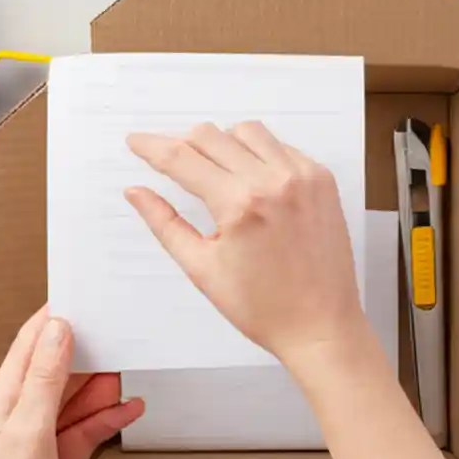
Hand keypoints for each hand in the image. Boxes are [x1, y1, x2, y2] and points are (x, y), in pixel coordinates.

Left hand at [0, 308, 144, 458]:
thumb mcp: (29, 431)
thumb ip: (46, 379)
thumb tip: (57, 331)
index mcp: (4, 397)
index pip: (32, 342)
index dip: (57, 317)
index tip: (86, 297)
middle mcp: (22, 412)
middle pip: (59, 366)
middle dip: (89, 350)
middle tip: (120, 333)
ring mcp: (42, 436)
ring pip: (78, 397)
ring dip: (103, 386)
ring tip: (129, 370)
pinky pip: (88, 428)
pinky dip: (109, 418)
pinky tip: (129, 410)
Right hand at [125, 121, 366, 363]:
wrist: (321, 326)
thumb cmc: (264, 308)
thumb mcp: (202, 268)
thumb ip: (165, 223)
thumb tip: (136, 192)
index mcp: (239, 204)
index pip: (181, 158)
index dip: (151, 146)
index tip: (137, 141)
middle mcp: (273, 181)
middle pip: (211, 136)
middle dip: (183, 143)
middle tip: (170, 160)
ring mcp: (303, 176)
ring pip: (247, 131)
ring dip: (222, 142)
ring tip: (212, 169)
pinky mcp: (322, 180)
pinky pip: (282, 146)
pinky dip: (259, 152)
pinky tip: (250, 177)